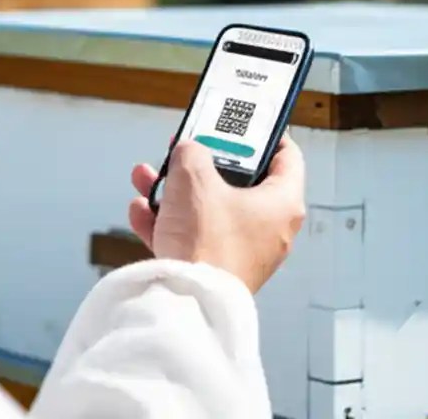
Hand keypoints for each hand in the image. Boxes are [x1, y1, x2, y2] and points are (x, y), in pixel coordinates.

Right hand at [128, 135, 305, 293]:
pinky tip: (140, 212)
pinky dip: (167, 224)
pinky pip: (192, 238)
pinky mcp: (216, 271)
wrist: (186, 303)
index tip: (242, 123)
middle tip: (182, 149)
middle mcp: (269, 229)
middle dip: (200, 164)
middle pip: (237, 183)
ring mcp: (242, 252)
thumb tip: (189, 152)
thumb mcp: (194, 177)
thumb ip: (192, 153)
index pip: (287, 157)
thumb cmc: (206, 242)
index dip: (264, 134)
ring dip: (174, 192)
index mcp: (282, 203)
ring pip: (207, 210)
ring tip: (146, 177)